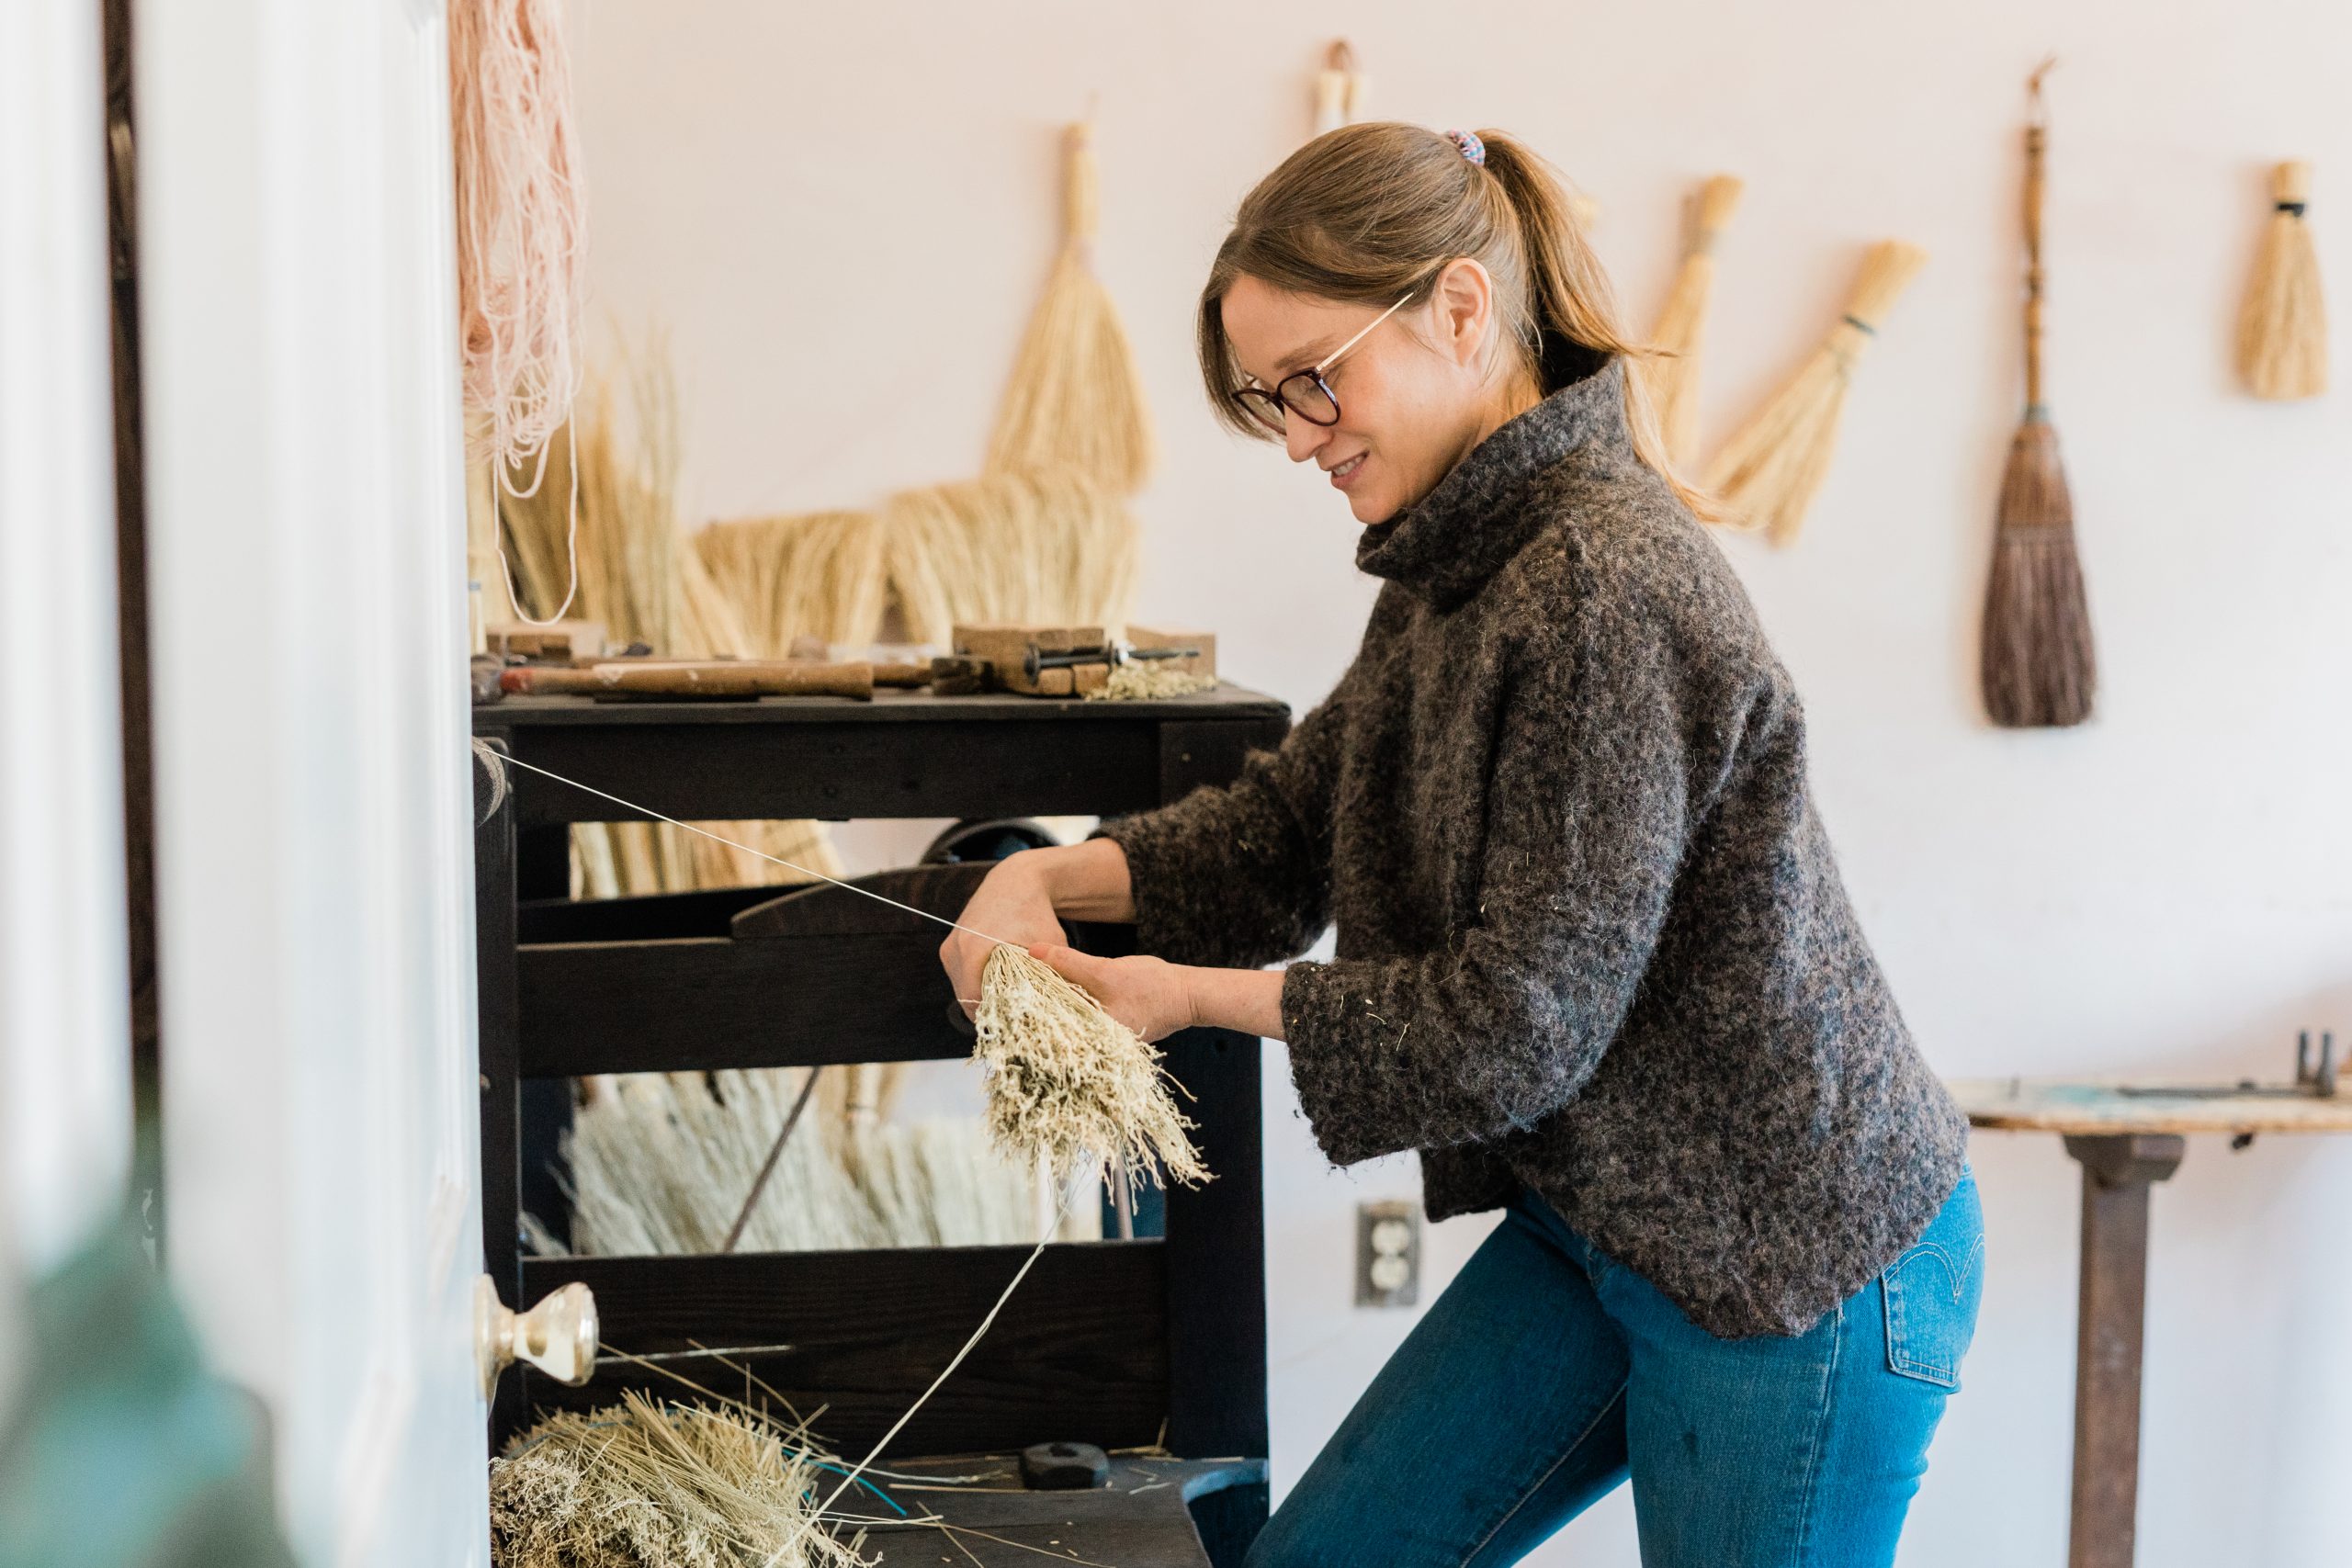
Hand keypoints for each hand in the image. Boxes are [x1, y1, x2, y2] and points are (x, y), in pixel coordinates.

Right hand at [940, 856, 1067, 1021]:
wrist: (1015, 882)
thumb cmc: (1036, 914)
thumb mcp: (1049, 944)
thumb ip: (1051, 975)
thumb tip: (1058, 1010)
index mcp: (974, 950)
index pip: (976, 1003)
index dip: (997, 1019)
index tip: (1018, 1026)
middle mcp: (956, 950)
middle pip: (967, 1000)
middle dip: (991, 1012)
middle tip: (1016, 1021)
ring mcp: (949, 949)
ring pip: (962, 991)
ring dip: (982, 1000)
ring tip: (1009, 1006)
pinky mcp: (949, 948)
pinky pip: (960, 979)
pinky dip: (977, 986)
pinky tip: (999, 989)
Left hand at [1026, 943, 1195, 1042]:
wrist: (1188, 996)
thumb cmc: (1152, 987)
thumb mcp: (1106, 971)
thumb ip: (1068, 963)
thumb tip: (1033, 951)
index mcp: (1090, 1038)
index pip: (1045, 1029)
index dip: (1023, 1011)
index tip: (1003, 992)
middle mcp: (1093, 1046)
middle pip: (1053, 1026)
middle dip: (1034, 1007)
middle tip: (1009, 985)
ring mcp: (1101, 1041)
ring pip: (1066, 1021)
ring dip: (1050, 1004)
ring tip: (1029, 985)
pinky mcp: (1108, 1032)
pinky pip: (1079, 1019)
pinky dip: (1068, 1005)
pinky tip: (1056, 990)